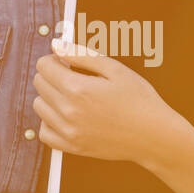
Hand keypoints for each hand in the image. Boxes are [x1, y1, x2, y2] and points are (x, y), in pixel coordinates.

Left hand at [31, 38, 181, 166]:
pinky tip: (66, 116)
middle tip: (72, 77)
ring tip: (72, 96)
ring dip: (49, 97)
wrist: (155, 136)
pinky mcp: (72, 147)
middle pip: (39, 84)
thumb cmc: (140, 100)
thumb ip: (81, 55)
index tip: (67, 62)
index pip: (43, 66)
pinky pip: (44, 132)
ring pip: (38, 106)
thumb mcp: (114, 69)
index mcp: (77, 89)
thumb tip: (56, 45)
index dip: (54, 58)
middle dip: (51, 75)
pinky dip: (50, 122)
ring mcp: (69, 131)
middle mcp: (68, 111)